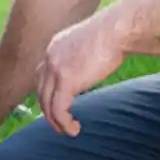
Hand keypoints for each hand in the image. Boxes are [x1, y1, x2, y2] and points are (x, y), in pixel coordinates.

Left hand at [36, 11, 124, 136]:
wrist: (117, 29)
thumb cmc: (113, 33)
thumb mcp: (89, 44)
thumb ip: (81, 57)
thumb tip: (88, 69)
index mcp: (55, 47)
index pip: (42, 75)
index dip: (47, 93)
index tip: (58, 106)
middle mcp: (50, 57)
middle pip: (41, 90)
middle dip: (48, 110)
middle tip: (61, 124)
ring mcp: (55, 68)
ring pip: (47, 104)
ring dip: (56, 122)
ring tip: (68, 131)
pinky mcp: (66, 80)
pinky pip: (58, 109)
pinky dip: (64, 123)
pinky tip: (75, 129)